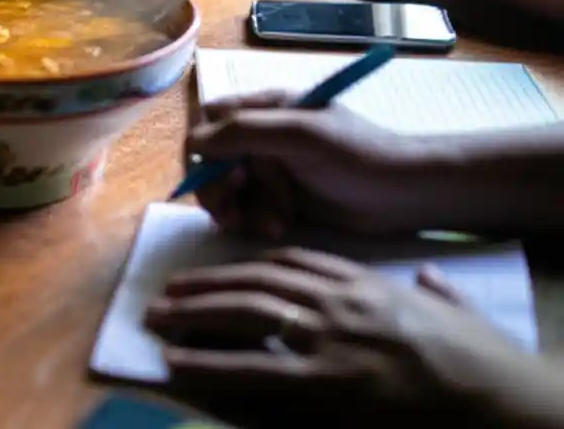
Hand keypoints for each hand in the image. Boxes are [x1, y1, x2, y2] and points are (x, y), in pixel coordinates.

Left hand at [145, 250, 535, 426]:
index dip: (244, 267)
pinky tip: (178, 366)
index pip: (291, 261)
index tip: (215, 274)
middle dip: (206, 288)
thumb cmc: (485, 362)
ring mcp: (333, 344)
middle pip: (258, 283)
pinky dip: (210, 367)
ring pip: (247, 317)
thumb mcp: (456, 312)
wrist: (507, 402)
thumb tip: (427, 282)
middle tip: (165, 296)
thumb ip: (432, 293)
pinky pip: (254, 372)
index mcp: (366, 284)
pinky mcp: (328, 387)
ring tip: (155, 322)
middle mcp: (342, 304)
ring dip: (195, 317)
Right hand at [187, 92, 440, 236]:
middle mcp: (262, 136)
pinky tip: (278, 226)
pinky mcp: (279, 200)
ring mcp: (270, 170)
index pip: (210, 123)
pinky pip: (245, 211)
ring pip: (225, 191)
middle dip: (219, 189)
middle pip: (210, 161)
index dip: (206, 152)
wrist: (406, 197)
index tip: (229, 175)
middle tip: (233, 214)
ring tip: (269, 223)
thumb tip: (192, 143)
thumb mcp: (300, 135)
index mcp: (266, 108)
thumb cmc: (358, 157)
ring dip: (238, 209)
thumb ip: (244, 132)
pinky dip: (253, 221)